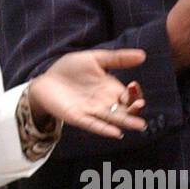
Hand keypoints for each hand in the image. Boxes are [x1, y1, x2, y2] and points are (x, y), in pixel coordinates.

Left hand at [29, 48, 146, 138]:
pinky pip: (94, 125)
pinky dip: (105, 129)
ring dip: (126, 122)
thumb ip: (117, 58)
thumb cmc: (70, 69)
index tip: (133, 86)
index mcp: (110, 89)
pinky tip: (116, 133)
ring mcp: (92, 111)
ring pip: (113, 119)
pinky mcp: (78, 118)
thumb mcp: (95, 59)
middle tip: (140, 105)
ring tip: (139, 125)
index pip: (129, 96)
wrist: (46, 79)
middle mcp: (105, 103)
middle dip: (134, 110)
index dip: (135, 94)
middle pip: (125, 110)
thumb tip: (143, 55)